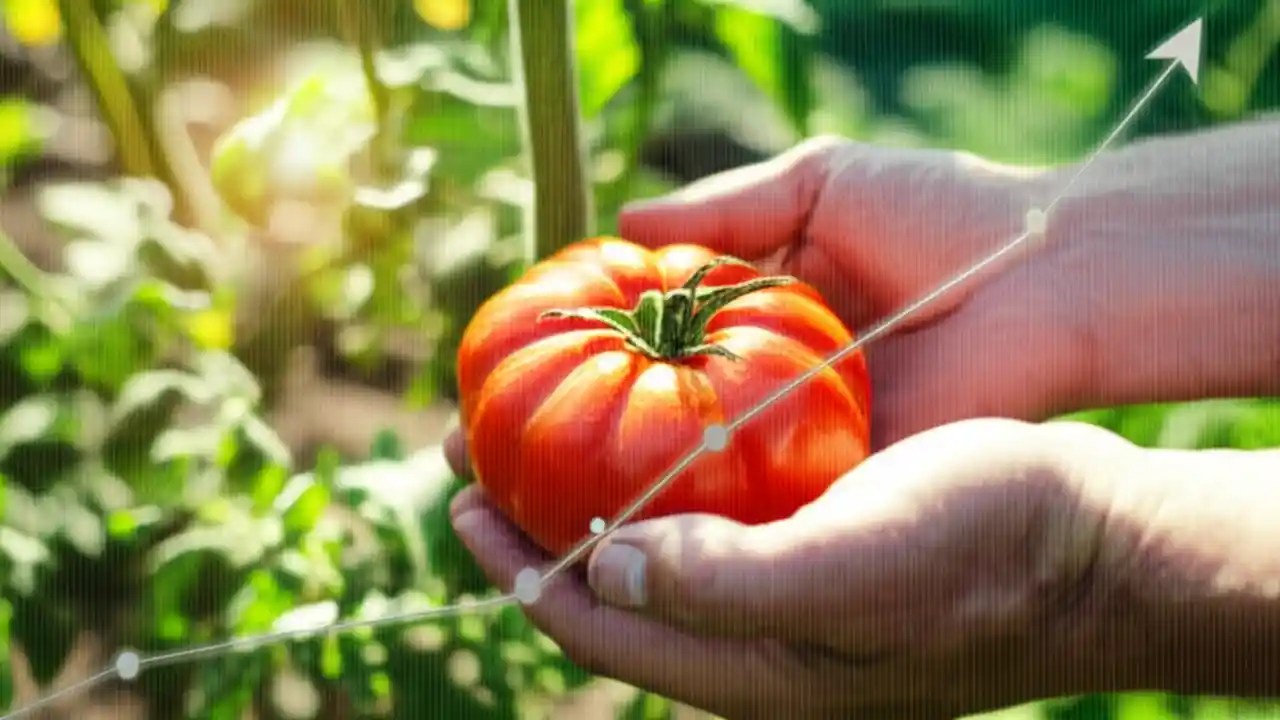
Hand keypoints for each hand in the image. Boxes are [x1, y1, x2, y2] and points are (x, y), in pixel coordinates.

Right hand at [445, 136, 1089, 471]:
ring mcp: (801, 445)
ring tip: (517, 504)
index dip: (580, 366)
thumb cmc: (944, 213)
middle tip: (479, 460)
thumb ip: (723, 207)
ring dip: (609, 495)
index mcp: (766, 317)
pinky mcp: (841, 484)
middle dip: (567, 452)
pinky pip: (756, 508)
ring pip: (690, 481)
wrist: (1050, 277)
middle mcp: (771, 390)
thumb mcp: (818, 182)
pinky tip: (613, 520)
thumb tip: (620, 225)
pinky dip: (692, 514)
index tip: (504, 377)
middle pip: (654, 426)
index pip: (650, 350)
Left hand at [449, 418, 1146, 718]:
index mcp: (747, 665)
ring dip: (593, 492)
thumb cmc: (986, 553)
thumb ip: (725, 584)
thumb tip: (601, 571)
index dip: (516, 569)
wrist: (1093, 540)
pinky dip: (665, 472)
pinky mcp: (820, 544)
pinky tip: (660, 418)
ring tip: (543, 428)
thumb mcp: (854, 569)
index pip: (594, 627)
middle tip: (476, 453)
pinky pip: (713, 515)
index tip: (460, 502)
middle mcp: (754, 640)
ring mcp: (787, 594)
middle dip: (535, 527)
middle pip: (610, 590)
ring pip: (656, 548)